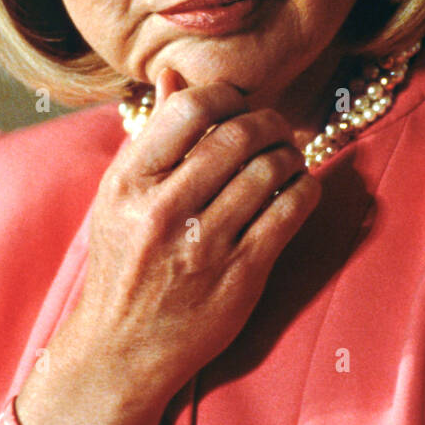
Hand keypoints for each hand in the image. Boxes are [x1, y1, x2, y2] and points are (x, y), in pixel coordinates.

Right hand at [66, 66, 321, 410]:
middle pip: (236, 136)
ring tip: (287, 157)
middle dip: (268, 122)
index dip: (225, 95)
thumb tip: (174, 75)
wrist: (121, 349)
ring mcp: (204, 246)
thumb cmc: (122, 262)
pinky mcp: (241, 276)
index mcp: (128, 183)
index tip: (237, 103)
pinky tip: (300, 188)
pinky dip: (305, 189)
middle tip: (275, 127)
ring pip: (269, 170)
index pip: (188, 110)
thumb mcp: (118, 196)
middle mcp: (163, 211)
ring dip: (289, 154)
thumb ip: (150, 136)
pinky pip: (290, 213)